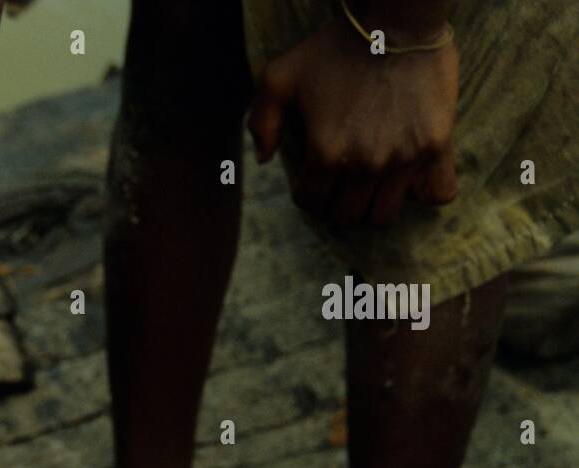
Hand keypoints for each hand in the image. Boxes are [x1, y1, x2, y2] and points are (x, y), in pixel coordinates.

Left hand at [248, 16, 458, 225]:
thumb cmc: (334, 48)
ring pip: (385, 215)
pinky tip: (411, 179)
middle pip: (347, 216)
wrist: (395, 20)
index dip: (307, 192)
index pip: (311, 202)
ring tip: (371, 184)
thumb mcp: (279, 77)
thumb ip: (261, 122)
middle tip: (340, 183)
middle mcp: (364, 164)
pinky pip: (437, 194)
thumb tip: (264, 160)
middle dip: (337, 203)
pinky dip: (424, 193)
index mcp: (325, 153)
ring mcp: (404, 158)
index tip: (312, 179)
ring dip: (374, 204)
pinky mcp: (437, 146)